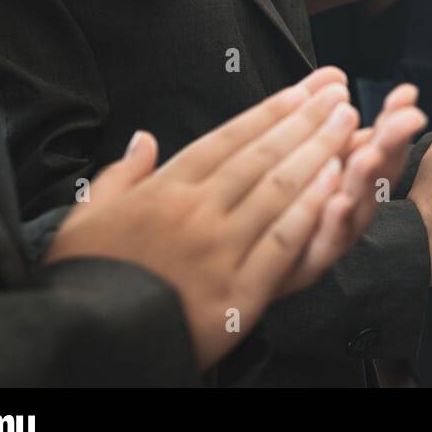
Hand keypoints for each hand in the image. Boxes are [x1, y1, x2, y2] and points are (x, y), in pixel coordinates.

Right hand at [45, 77, 363, 369]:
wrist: (82, 341)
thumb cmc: (84, 280)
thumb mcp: (85, 216)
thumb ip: (120, 175)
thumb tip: (143, 138)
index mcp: (163, 191)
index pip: (227, 139)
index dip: (270, 111)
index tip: (303, 90)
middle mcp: (196, 212)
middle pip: (261, 156)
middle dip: (305, 121)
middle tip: (339, 96)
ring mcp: (219, 250)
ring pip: (278, 190)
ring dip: (318, 153)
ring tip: (348, 125)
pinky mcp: (238, 292)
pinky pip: (282, 243)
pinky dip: (310, 210)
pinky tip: (336, 183)